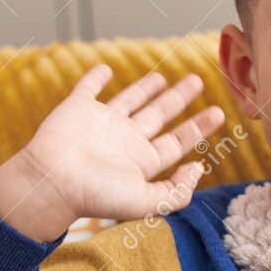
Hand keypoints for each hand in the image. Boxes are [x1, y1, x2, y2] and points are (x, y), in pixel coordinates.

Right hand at [0, 61, 226, 239]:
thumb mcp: (146, 201)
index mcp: (142, 161)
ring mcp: (101, 124)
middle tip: (197, 81)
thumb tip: (198, 168)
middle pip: (159, 114)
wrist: (52, 183)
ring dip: (145, 87)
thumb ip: (176, 191)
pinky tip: (105, 69)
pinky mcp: (77, 109)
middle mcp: (125, 141)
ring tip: (162, 77)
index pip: (177, 141)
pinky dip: (96, 78)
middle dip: (179, 98)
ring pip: (130, 99)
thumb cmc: (96, 195)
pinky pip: (89, 89)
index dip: (198, 127)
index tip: (218, 113)